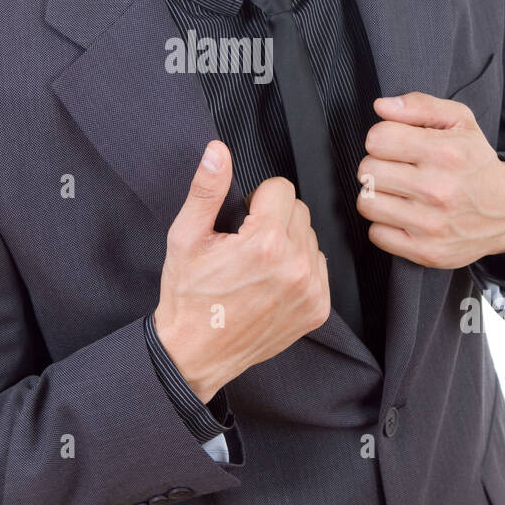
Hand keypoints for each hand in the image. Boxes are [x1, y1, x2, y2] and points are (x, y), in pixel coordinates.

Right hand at [153, 142, 330, 402]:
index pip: (281, 188)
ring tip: (257, 267)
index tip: (239, 221)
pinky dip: (299, 268)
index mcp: (264, 244)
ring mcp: (310, 290)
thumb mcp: (185, 237)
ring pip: (311, 237)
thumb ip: (206, 190)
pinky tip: (271, 283)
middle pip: (299, 210)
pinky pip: (319, 266)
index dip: (256, 199)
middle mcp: (295, 266)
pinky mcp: (318, 309)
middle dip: (273, 219)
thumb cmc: (188, 296)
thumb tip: (218, 151)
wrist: (195, 353)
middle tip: (245, 245)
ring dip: (289, 243)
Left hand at [355, 93, 504, 268]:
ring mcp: (431, 224)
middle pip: (367, 171)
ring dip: (378, 195)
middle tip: (397, 169)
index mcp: (445, 152)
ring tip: (398, 192)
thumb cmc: (475, 161)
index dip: (381, 138)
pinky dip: (385, 224)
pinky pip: (376, 234)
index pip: (377, 139)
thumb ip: (420, 105)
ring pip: (366, 203)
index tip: (395, 144)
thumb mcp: (459, 121)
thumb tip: (381, 106)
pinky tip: (403, 215)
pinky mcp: (426, 251)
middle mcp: (438, 190)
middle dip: (377, 165)